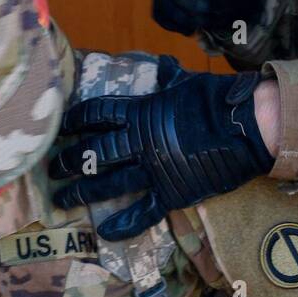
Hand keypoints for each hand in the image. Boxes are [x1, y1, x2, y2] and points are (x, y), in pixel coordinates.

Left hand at [48, 59, 274, 240]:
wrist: (244, 126)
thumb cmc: (215, 99)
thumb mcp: (186, 82)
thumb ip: (168, 78)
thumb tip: (164, 65)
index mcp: (140, 112)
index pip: (98, 114)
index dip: (76, 120)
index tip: (62, 126)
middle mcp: (139, 142)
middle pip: (94, 151)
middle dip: (70, 160)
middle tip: (53, 169)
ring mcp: (153, 170)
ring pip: (109, 183)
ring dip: (82, 192)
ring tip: (62, 200)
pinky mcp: (171, 193)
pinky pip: (142, 213)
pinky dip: (124, 224)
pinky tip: (104, 231)